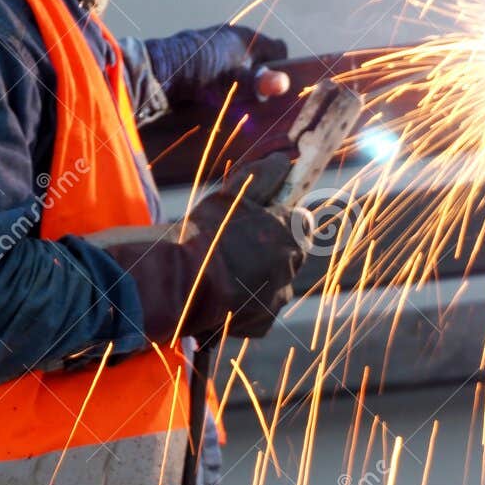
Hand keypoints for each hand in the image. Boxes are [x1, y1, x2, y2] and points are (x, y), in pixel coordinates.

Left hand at [143, 25, 289, 106]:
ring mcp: (214, 38)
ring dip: (238, 73)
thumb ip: (261, 83)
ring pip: (238, 57)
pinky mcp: (198, 46)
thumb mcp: (237, 82)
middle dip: (258, 73)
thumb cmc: (205, 75)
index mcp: (249, 37)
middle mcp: (234, 33)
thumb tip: (285, 83)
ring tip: (232, 94)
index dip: (280, 68)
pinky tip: (211, 87)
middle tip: (254, 95)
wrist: (163, 67)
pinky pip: (220, 58)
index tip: (272, 87)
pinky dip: (221, 71)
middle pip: (258, 54)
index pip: (279, 49)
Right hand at [187, 187, 302, 338]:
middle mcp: (292, 266)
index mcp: (290, 232)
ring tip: (224, 272)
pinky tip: (221, 295)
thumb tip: (285, 161)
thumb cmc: (206, 233)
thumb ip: (263, 176)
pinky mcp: (262, 322)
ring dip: (258, 276)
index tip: (263, 219)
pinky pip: (259, 309)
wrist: (182, 283)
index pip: (302, 222)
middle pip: (291, 253)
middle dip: (270, 248)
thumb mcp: (232, 193)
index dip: (282, 219)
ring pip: (275, 282)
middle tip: (237, 245)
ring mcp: (278, 297)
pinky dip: (245, 303)